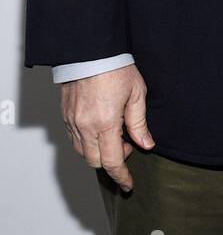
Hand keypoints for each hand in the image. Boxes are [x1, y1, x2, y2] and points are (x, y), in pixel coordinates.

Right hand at [60, 64, 154, 190]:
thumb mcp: (137, 93)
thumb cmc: (115, 67)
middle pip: (95, 161)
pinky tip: (100, 128)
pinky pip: (74, 138)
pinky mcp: (65, 114)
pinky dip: (87, 141)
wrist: (90, 50)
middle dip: (112, 161)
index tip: (128, 184)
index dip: (121, 176)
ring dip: (98, 151)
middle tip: (127, 144)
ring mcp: (72, 121)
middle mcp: (85, 126)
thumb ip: (139, 123)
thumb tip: (146, 144)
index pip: (113, 161)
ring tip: (115, 133)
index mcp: (105, 123)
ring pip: (82, 152)